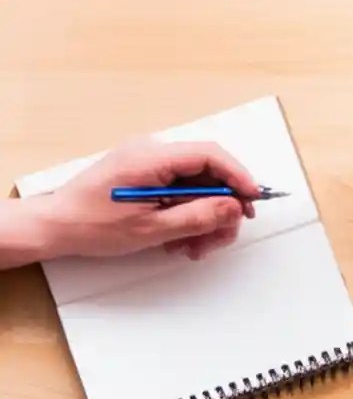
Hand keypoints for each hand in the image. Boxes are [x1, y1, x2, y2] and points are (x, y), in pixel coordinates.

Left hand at [35, 140, 259, 259]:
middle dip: (221, 206)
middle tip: (223, 235)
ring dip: (204, 216)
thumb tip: (233, 207)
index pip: (210, 155)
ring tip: (195, 246)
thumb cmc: (91, 226)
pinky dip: (188, 213)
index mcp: (151, 157)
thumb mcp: (150, 229)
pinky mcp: (145, 175)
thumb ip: (197, 216)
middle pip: (207, 172)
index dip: (238, 176)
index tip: (253, 200)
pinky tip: (180, 238)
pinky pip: (180, 190)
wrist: (53, 227)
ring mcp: (148, 162)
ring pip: (196, 185)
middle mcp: (151, 152)